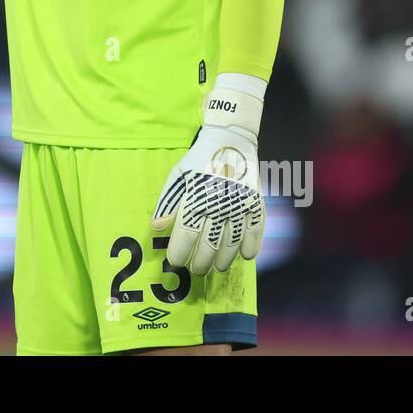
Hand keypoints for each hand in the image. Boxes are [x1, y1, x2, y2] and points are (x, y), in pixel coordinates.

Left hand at [151, 121, 264, 275]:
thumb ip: (167, 203)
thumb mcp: (177, 177)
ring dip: (224, 260)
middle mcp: (217, 206)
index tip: (175, 262)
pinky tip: (245, 255)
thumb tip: (156, 228)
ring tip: (218, 268)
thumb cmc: (198, 161)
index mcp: (195, 199)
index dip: (179, 253)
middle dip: (200, 263)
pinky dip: (251, 246)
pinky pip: (256, 231)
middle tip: (196, 270)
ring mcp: (239, 206)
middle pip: (209, 246)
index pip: (185, 236)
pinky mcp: (255, 203)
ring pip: (232, 244)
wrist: (230, 142)